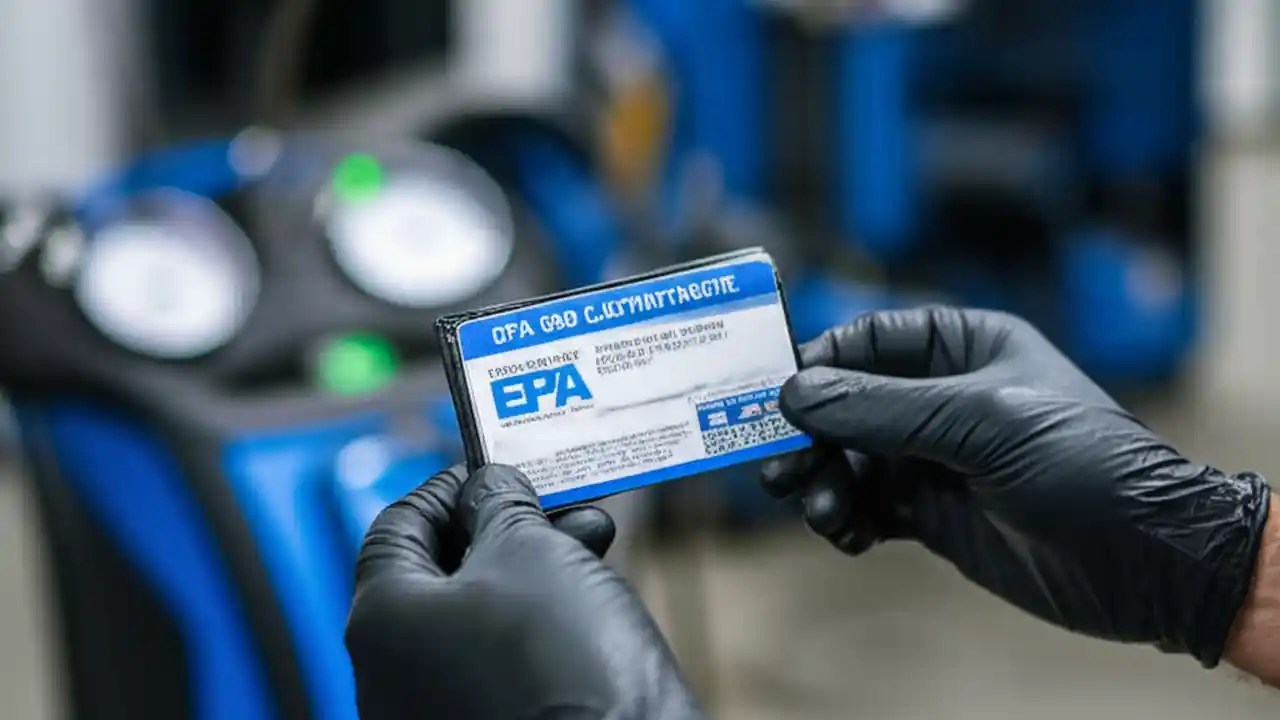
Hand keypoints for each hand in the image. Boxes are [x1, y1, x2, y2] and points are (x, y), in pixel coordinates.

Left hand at [347, 464, 700, 718]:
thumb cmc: (560, 658)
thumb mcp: (531, 549)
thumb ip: (500, 506)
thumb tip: (489, 489)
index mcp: (380, 620)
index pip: (396, 526)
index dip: (449, 487)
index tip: (494, 468)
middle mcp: (392, 674)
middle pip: (439, 572)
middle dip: (503, 524)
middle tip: (553, 498)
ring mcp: (437, 710)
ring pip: (476, 615)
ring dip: (532, 564)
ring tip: (592, 534)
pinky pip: (499, 660)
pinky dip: (538, 619)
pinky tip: (591, 590)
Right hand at [763, 307, 1272, 667]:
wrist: (1146, 562)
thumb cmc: (1085, 464)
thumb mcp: (981, 422)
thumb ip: (881, 408)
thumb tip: (795, 392)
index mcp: (965, 348)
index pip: (872, 339)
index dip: (821, 362)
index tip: (777, 393)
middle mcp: (943, 398)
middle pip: (847, 404)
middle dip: (811, 434)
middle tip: (779, 465)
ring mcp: (936, 458)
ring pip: (850, 459)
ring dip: (824, 481)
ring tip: (821, 508)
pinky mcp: (934, 513)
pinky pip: (869, 506)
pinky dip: (847, 518)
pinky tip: (847, 532)